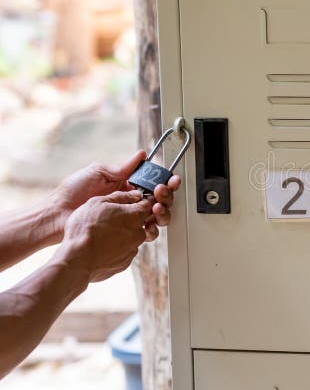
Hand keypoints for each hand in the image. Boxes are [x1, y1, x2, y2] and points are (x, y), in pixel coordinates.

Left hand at [51, 151, 181, 241]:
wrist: (58, 214)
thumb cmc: (73, 191)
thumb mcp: (98, 172)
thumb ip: (122, 168)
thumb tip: (142, 155)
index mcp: (126, 186)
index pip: (152, 183)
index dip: (165, 181)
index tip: (172, 179)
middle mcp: (131, 202)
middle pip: (160, 199)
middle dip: (166, 195)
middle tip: (161, 192)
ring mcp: (129, 217)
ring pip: (157, 216)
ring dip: (163, 211)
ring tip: (157, 207)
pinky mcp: (125, 232)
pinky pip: (146, 233)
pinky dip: (152, 230)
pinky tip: (149, 225)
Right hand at [55, 190, 152, 283]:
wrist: (78, 260)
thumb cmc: (86, 228)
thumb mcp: (98, 203)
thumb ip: (120, 197)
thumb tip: (135, 194)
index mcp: (136, 215)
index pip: (147, 204)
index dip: (138, 201)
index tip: (128, 201)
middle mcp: (139, 233)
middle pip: (139, 222)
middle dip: (127, 218)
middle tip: (108, 219)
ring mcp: (133, 249)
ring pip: (131, 237)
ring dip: (120, 234)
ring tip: (101, 234)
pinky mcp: (126, 262)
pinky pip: (123, 251)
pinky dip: (115, 248)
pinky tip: (100, 247)